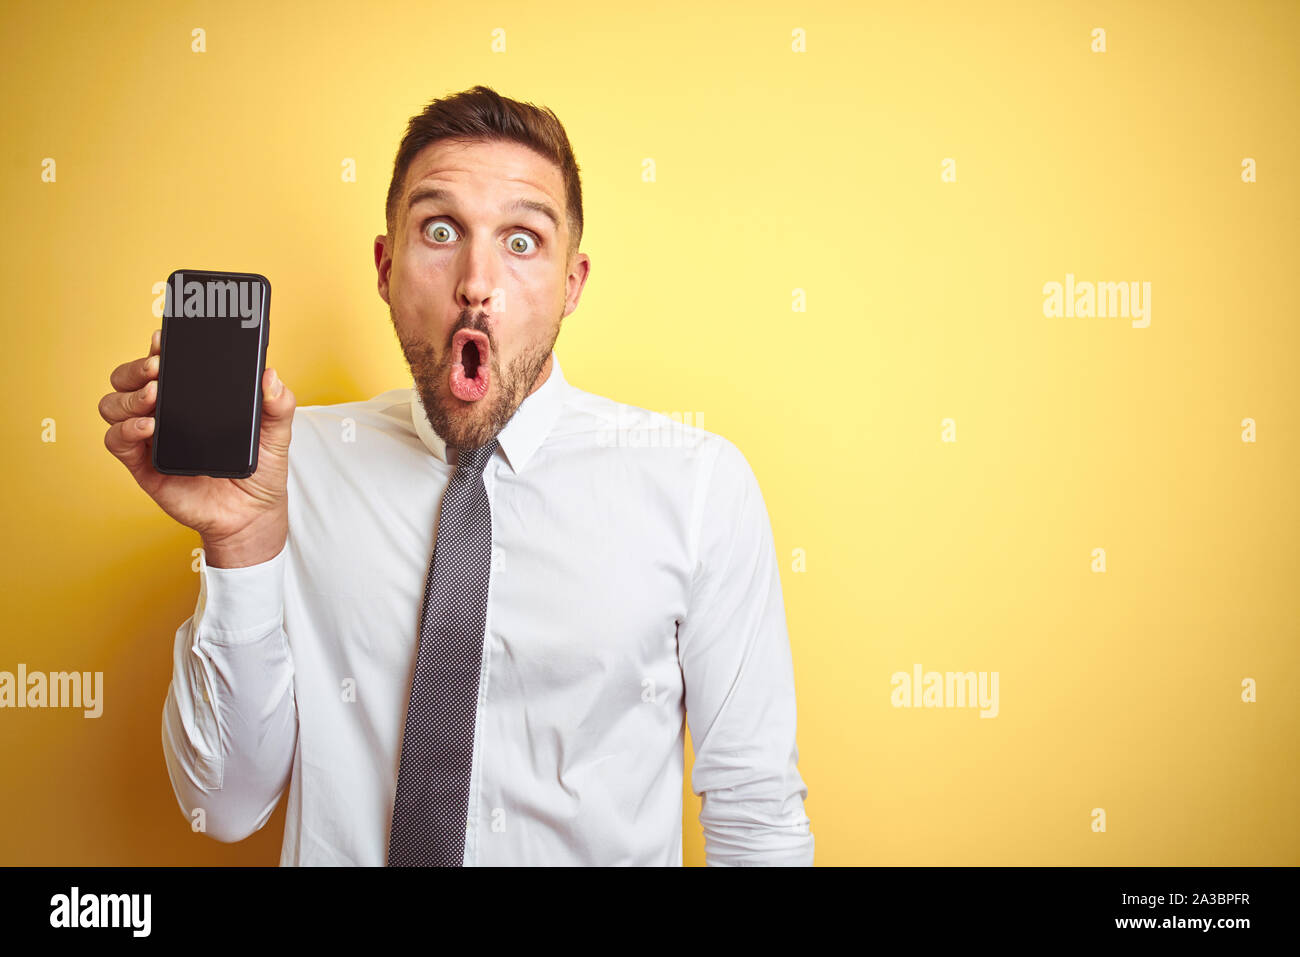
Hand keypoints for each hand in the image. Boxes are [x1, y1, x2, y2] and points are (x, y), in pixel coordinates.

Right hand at [101, 329, 295, 566]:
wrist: (253, 514)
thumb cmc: (260, 470)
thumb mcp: (277, 433)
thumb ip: (278, 404)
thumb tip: (270, 375)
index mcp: (191, 398)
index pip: (162, 363)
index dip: (157, 349)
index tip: (164, 340)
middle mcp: (165, 413)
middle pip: (128, 379)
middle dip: (136, 367)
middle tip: (158, 368)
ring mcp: (150, 438)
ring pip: (114, 405)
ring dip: (127, 396)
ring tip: (153, 397)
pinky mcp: (142, 465)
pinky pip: (116, 442)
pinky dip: (125, 430)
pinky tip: (146, 427)